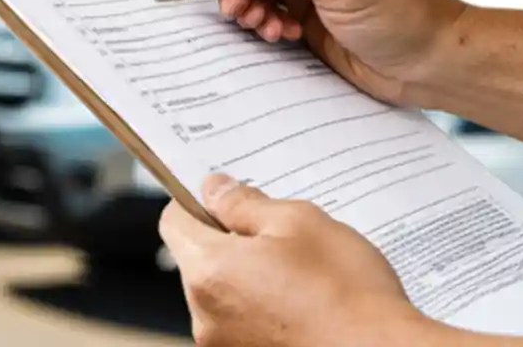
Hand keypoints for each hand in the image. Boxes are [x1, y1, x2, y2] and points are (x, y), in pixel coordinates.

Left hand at [160, 174, 441, 346]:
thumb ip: (245, 203)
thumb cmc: (347, 294)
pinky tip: (304, 307)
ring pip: (223, 295)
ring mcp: (223, 346)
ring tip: (303, 278)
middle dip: (232, 243)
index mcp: (209, 272)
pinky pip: (242, 324)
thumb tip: (214, 190)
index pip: (175, 221)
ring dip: (250, 280)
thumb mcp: (299, 222)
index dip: (198, 202)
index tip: (226, 198)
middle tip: (283, 238)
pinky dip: (264, 311)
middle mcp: (205, 317)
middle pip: (200, 261)